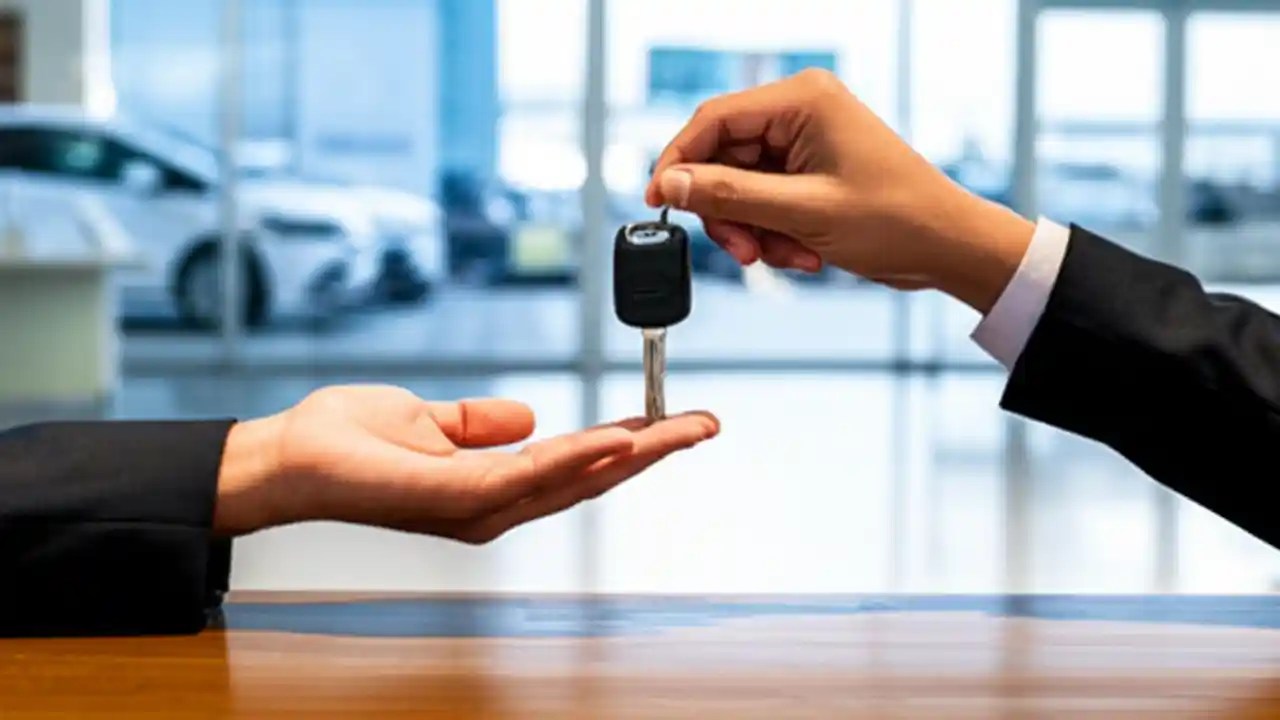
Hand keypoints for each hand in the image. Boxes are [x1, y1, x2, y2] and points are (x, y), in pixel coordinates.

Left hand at [213, 385, 717, 542]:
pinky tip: (614, 439)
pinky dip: (575, 458)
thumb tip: (525, 416)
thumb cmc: (343, 443)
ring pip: (571, 480)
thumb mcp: (426, 417)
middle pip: (589, 479)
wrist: (282, 457)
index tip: (672, 422)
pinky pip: (525, 475)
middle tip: (703, 426)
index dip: (628, 446)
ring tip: (678, 429)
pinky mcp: (451, 496)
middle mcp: (491, 504)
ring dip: (630, 455)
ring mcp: (474, 506)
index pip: (575, 464)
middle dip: (651, 453)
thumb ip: (478, 423)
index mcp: (490, 483)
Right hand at [646, 68, 1035, 312]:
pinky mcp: (809, 171)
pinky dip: (772, 232)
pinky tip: (802, 252)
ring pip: (740, 186)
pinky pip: (764, 200)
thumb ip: (730, 197)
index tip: (658, 201)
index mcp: (803, 100)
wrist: (946, 246)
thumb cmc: (898, 219)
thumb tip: (671, 185)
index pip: (713, 120)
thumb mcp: (803, 212)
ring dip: (753, 229)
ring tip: (787, 255)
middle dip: (729, 212)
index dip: (678, 162)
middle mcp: (800, 112)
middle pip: (722, 158)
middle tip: (743, 250)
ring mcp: (805, 142)